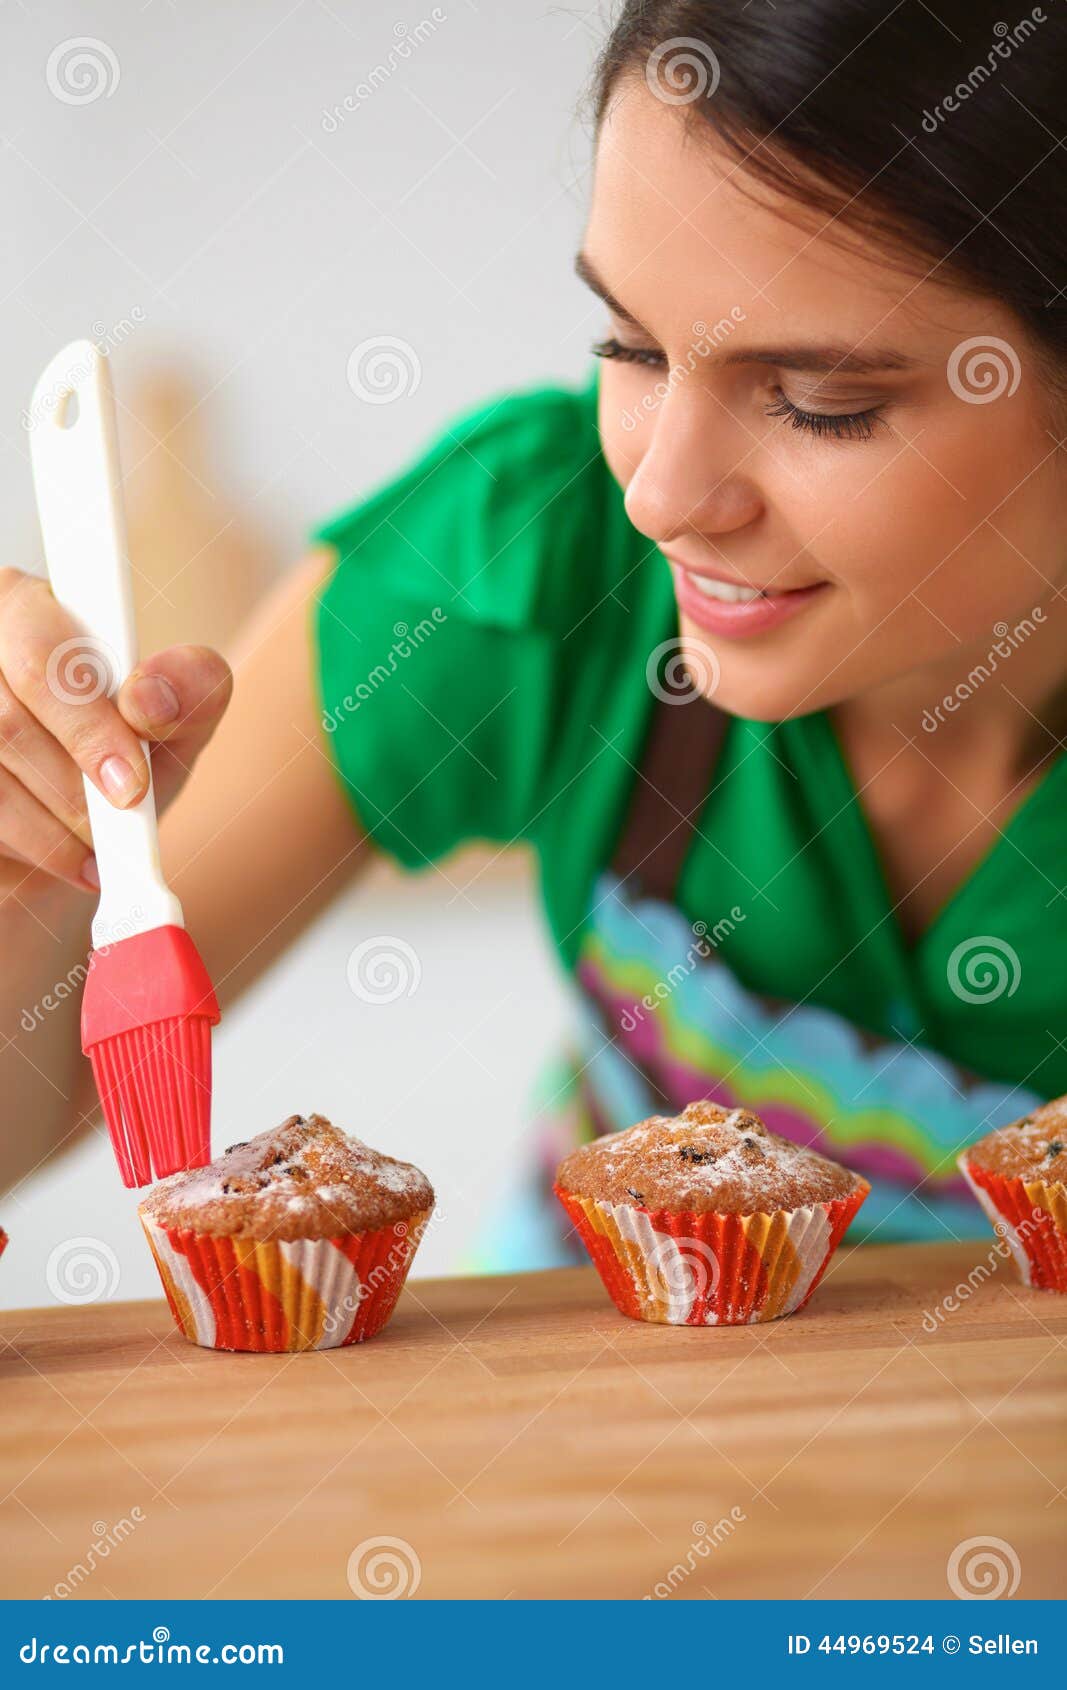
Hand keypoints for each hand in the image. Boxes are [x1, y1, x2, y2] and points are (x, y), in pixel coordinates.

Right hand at [0, 568, 231, 892]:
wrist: (77, 832)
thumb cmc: (120, 759)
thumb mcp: (176, 725)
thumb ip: (190, 691)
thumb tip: (151, 698)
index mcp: (21, 605)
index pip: (42, 652)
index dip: (89, 725)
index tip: (132, 784)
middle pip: (5, 721)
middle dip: (75, 789)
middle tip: (117, 825)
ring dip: (53, 831)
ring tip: (96, 845)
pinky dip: (30, 850)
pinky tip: (63, 855)